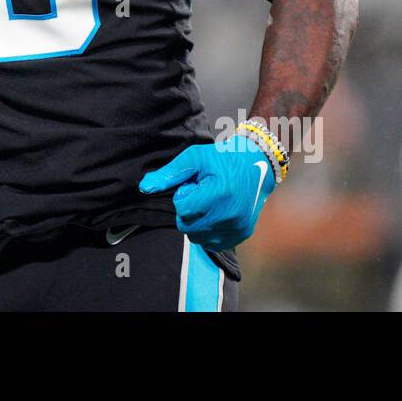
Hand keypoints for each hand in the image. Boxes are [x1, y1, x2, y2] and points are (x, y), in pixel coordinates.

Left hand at [138, 134, 277, 249]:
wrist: (257, 165)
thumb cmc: (221, 158)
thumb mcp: (194, 157)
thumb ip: (169, 174)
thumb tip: (144, 187)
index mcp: (219, 194)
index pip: (182, 210)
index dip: (182, 197)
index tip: (193, 186)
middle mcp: (230, 215)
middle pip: (188, 226)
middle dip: (187, 211)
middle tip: (200, 194)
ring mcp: (237, 227)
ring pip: (198, 237)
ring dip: (196, 223)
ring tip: (208, 203)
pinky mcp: (242, 234)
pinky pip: (212, 243)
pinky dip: (208, 231)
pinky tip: (215, 214)